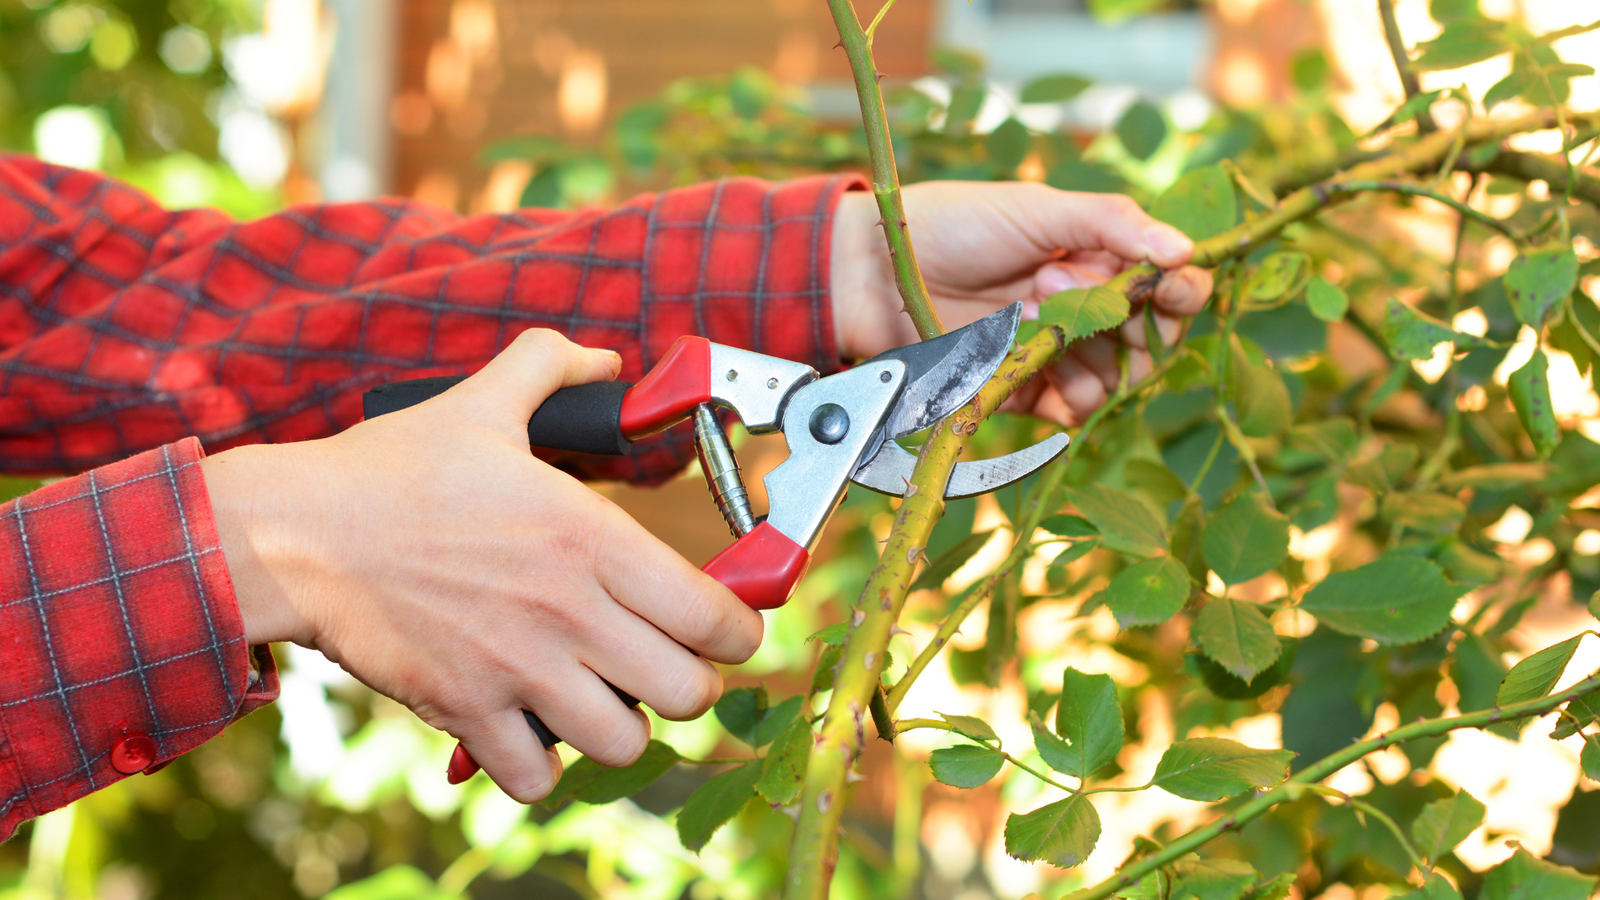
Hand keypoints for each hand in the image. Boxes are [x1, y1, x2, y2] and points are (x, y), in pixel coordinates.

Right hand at [202, 329, 763, 801]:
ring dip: (622, 728)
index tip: (727, 630)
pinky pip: (537, 779)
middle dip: (689, 685)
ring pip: (624, 744)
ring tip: (602, 700)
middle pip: (687, 692)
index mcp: (590, 537)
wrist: (296, 534)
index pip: (714, 617)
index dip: (739, 633)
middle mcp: (569, 611)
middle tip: (664, 665)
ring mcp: (518, 669)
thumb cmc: (391, 472)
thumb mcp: (482, 403)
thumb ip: (551, 366)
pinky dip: (543, 767)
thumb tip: (605, 358)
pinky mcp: (466, 712)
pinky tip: (534, 730)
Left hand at [830, 182, 1213, 424]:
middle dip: (1131, 323)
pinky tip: (1042, 367)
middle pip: (1150, 340)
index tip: (1175, 287)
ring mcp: (1056, 352)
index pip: (1167, 286)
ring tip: (1034, 311)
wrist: (878, 271)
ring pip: (1115, 378)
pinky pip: (1073, 409)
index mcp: (1098, 258)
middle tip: (1066, 288)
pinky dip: (1071, 396)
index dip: (1181, 290)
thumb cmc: (956, 225)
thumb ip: (1112, 223)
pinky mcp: (1024, 389)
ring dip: (1092, 353)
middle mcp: (1085, 308)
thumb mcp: (1039, 209)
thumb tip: (1186, 249)